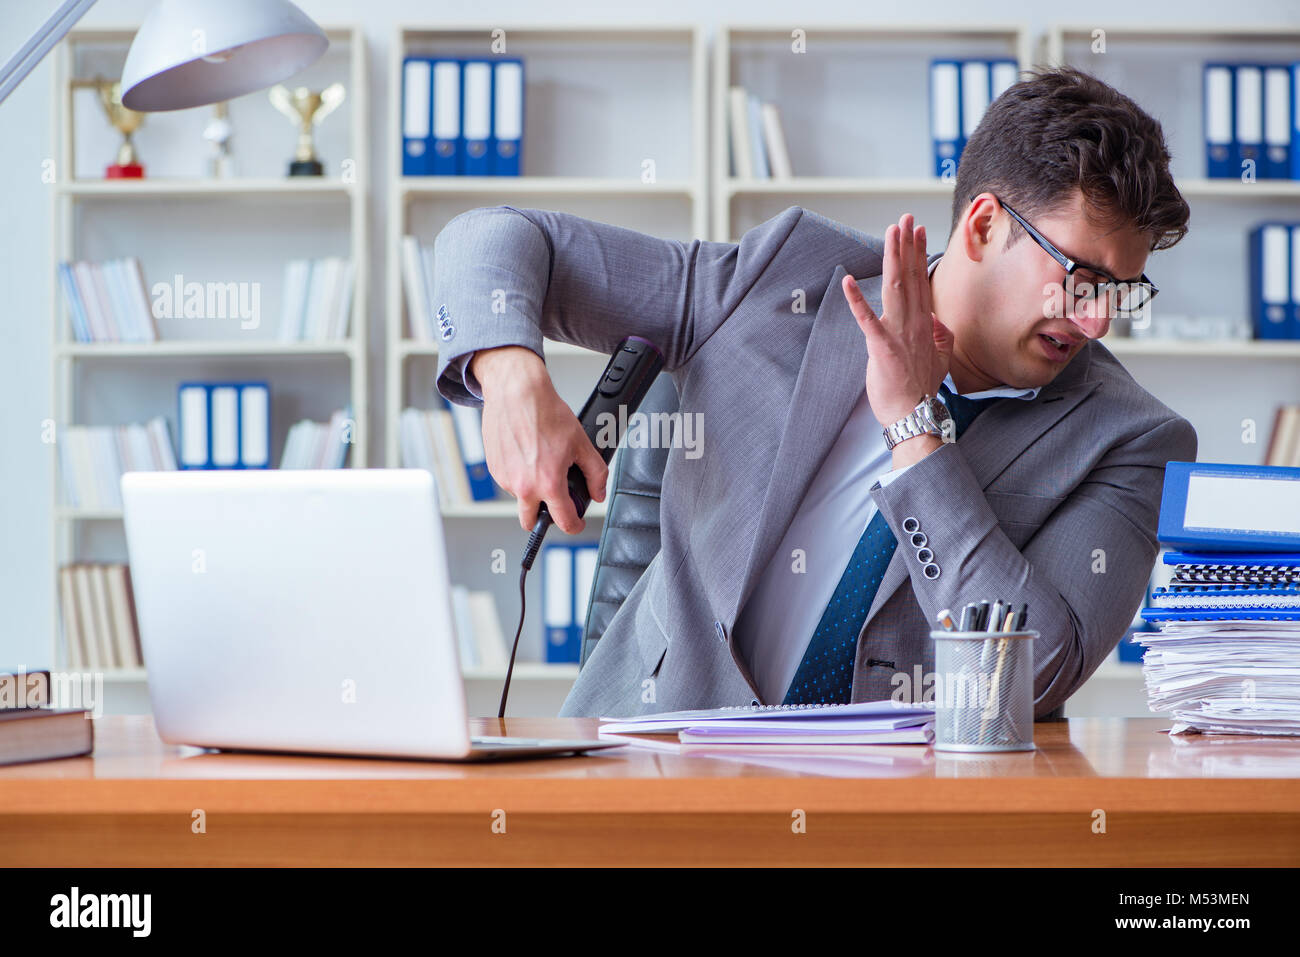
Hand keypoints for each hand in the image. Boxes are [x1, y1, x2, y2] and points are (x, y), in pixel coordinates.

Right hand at [473, 347, 607, 533]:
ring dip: (531, 491)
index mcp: (548, 483)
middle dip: (544, 518)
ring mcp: (505, 478)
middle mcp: (523, 486)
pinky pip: (508, 482)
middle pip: (530, 522)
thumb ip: (595, 473)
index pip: (563, 521)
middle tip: (554, 504)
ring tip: (540, 463)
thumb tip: (598, 492)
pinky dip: (519, 476)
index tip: (576, 523)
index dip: (575, 525)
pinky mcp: (494, 468)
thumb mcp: (581, 443)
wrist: (516, 392)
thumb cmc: (545, 413)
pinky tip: (526, 455)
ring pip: (520, 498)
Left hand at [843, 213, 954, 426]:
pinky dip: (856, 300)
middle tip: (905, 219)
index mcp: (925, 324)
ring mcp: (898, 333)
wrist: (915, 415)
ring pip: (895, 287)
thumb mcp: (941, 358)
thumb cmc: (922, 389)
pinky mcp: (880, 347)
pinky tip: (847, 280)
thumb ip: (942, 336)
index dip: (919, 254)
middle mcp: (914, 323)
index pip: (922, 281)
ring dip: (892, 258)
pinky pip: (866, 319)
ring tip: (891, 233)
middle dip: (906, 246)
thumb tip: (939, 320)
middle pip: (910, 276)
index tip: (918, 231)